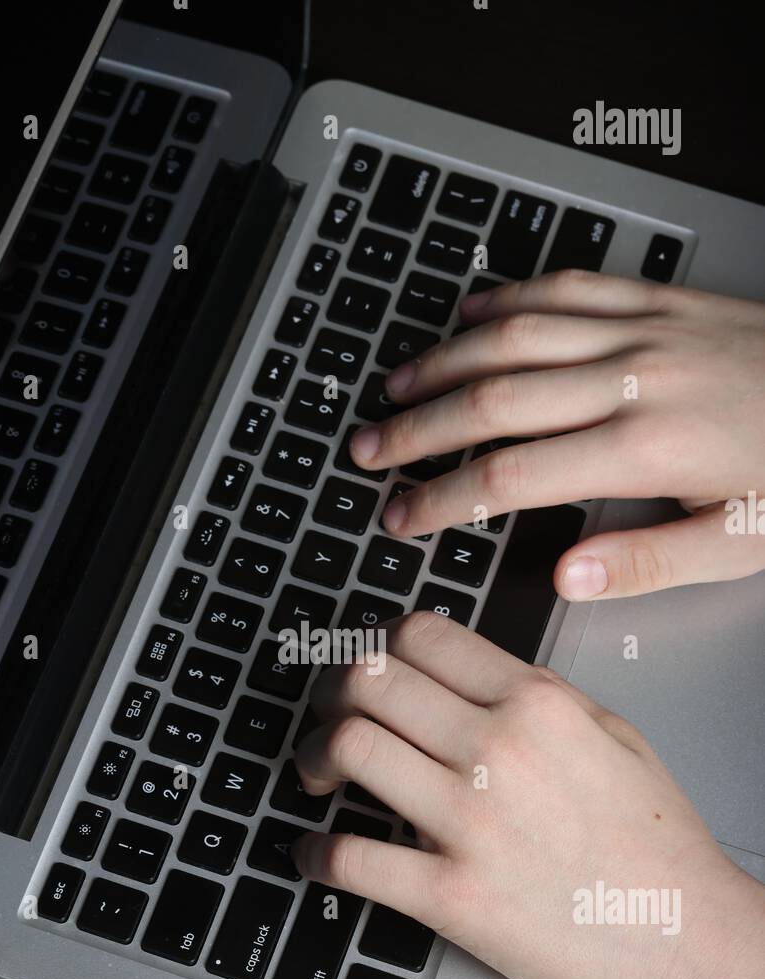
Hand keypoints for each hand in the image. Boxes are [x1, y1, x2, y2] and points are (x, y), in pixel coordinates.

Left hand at [292, 612, 764, 978]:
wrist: (687, 941)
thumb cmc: (657, 847)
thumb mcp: (612, 737)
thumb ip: (536, 696)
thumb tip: (462, 676)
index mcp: (537, 703)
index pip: (420, 636)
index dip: (374, 645)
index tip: (363, 667)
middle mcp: (498, 749)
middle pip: (368, 679)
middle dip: (329, 691)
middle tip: (326, 716)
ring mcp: (470, 822)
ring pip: (348, 747)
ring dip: (311, 757)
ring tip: (314, 777)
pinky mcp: (452, 897)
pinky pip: (349, 857)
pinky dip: (314, 853)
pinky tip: (313, 853)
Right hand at [349, 270, 764, 600]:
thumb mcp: (743, 542)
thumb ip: (649, 562)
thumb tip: (565, 577)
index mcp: (646, 448)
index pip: (511, 474)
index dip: (441, 498)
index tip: (400, 518)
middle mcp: (632, 379)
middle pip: (493, 399)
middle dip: (416, 428)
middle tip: (367, 450)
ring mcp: (642, 330)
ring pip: (516, 334)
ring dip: (444, 360)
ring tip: (395, 387)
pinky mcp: (659, 299)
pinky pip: (568, 286)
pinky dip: (510, 296)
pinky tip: (471, 312)